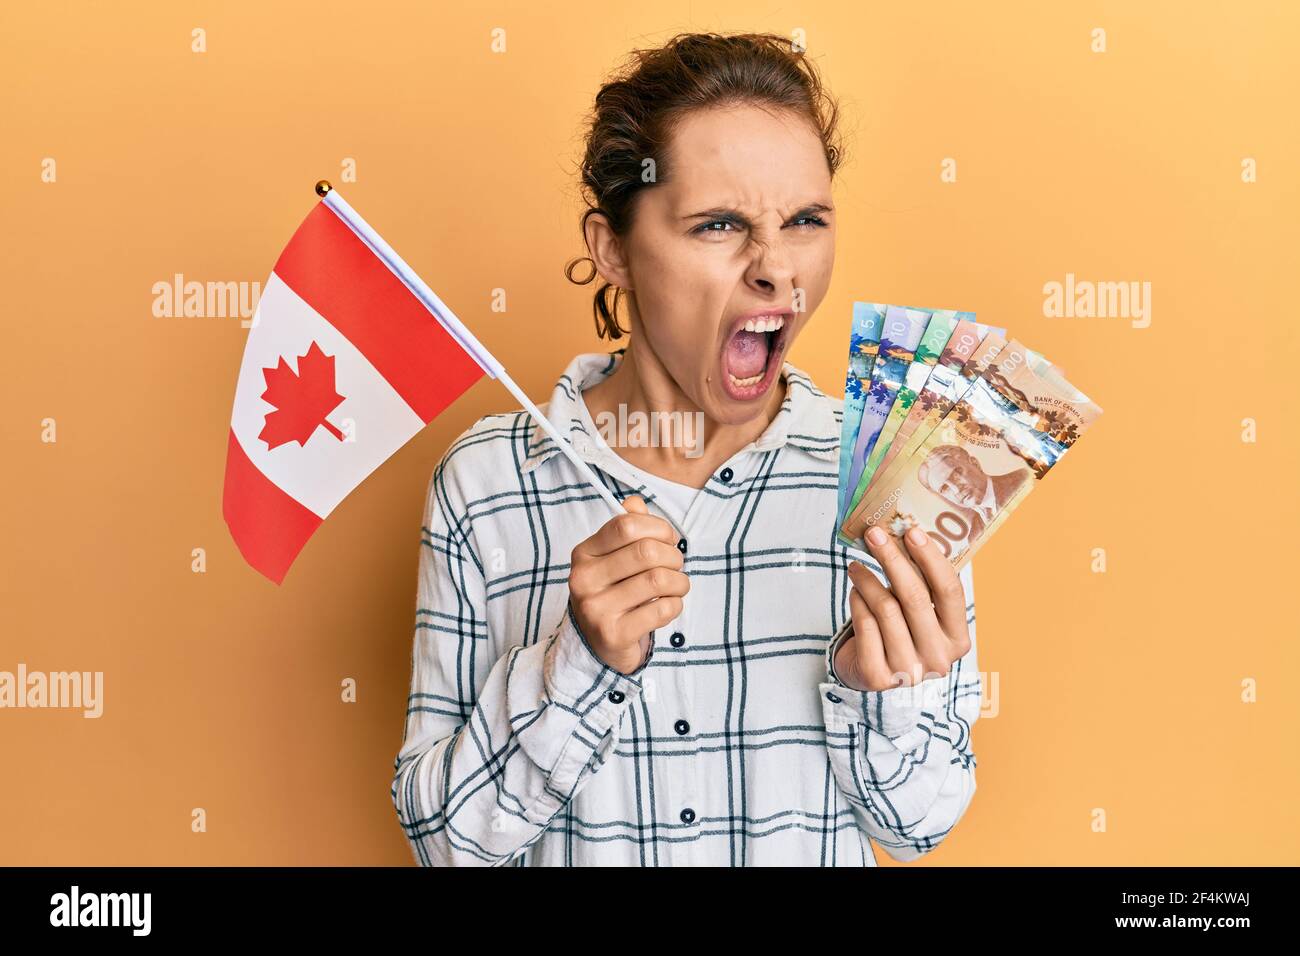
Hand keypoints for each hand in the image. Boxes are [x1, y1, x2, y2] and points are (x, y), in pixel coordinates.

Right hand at [568, 495, 689, 673]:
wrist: (597, 646)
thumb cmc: (613, 593)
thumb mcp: (613, 558)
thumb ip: (626, 528)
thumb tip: (635, 503)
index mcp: (584, 554)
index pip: (626, 524)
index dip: (658, 528)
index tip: (667, 539)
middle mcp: (584, 579)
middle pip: (647, 551)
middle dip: (674, 556)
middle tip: (676, 566)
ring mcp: (596, 609)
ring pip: (658, 580)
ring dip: (680, 582)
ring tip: (677, 586)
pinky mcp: (614, 634)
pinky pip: (662, 609)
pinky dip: (675, 605)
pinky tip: (668, 606)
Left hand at [835, 525, 971, 691]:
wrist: (873, 675)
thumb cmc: (902, 634)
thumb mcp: (920, 614)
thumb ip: (921, 584)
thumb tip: (903, 534)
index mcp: (958, 639)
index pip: (950, 591)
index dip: (931, 558)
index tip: (911, 531)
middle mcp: (938, 659)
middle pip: (914, 597)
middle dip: (892, 559)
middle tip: (873, 534)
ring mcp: (908, 671)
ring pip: (886, 609)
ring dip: (867, 580)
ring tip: (855, 567)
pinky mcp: (877, 676)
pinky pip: (865, 625)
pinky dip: (857, 602)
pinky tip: (854, 592)